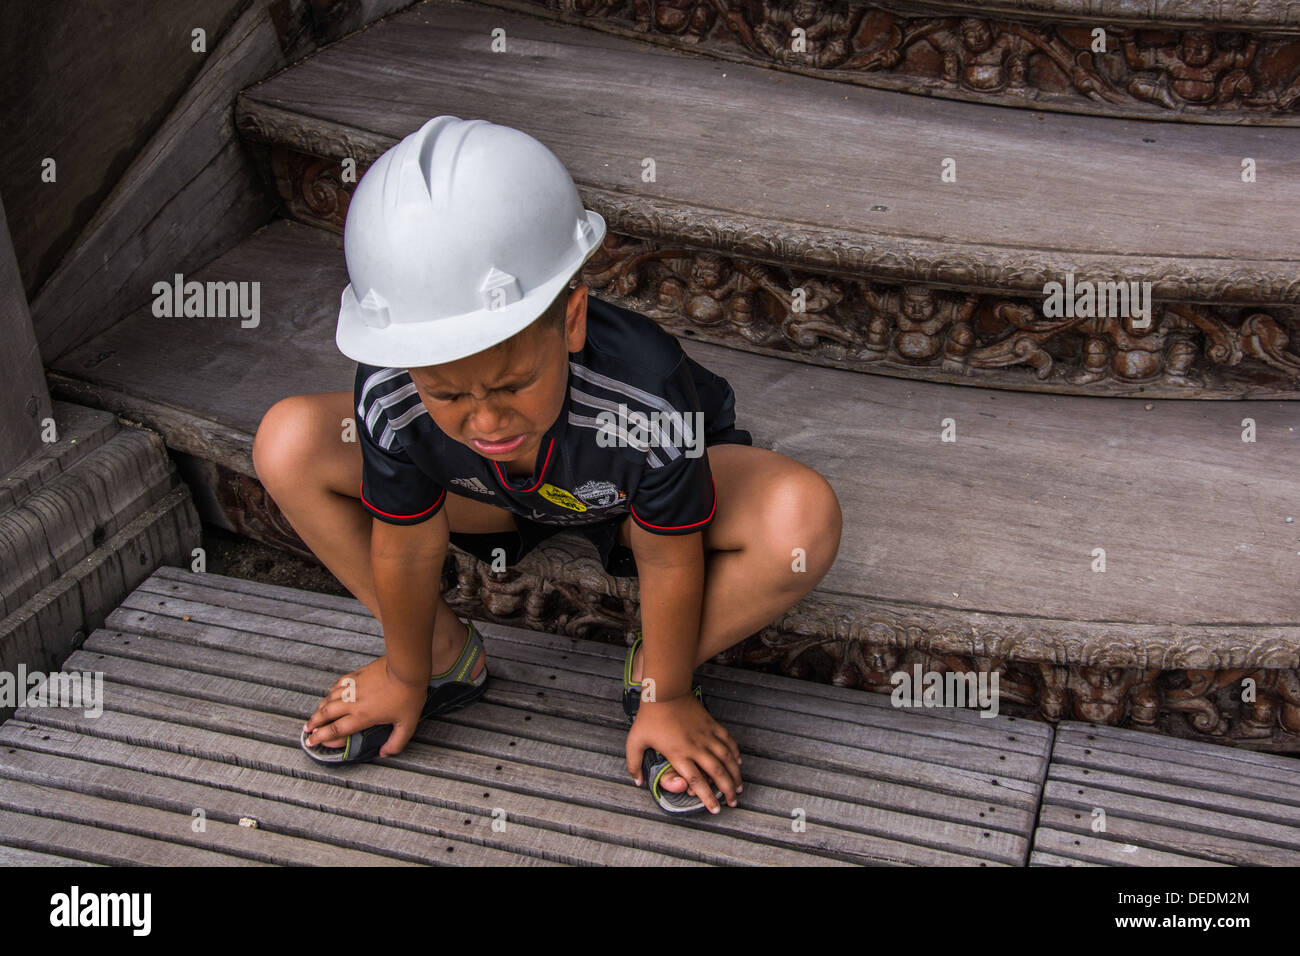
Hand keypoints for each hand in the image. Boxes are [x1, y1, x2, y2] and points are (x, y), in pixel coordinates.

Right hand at [303, 655, 427, 757]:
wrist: (406, 668)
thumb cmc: (408, 695)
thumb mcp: (407, 725)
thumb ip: (395, 743)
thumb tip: (385, 753)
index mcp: (362, 716)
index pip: (336, 730)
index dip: (321, 737)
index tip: (311, 742)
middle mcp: (353, 702)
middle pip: (326, 714)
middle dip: (314, 723)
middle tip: (307, 730)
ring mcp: (353, 687)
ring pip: (329, 699)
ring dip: (319, 708)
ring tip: (314, 715)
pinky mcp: (357, 675)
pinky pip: (338, 684)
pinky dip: (330, 692)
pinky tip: (330, 694)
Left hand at [625, 693, 741, 813]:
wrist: (666, 691)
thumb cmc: (650, 716)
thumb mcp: (635, 741)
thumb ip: (634, 763)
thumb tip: (636, 781)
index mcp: (678, 754)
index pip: (696, 781)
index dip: (706, 797)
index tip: (715, 809)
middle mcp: (695, 747)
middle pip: (717, 773)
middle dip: (726, 790)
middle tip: (732, 802)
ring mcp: (706, 735)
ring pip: (726, 758)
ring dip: (735, 774)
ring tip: (738, 787)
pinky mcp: (711, 724)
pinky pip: (727, 741)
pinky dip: (734, 752)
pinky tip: (738, 761)